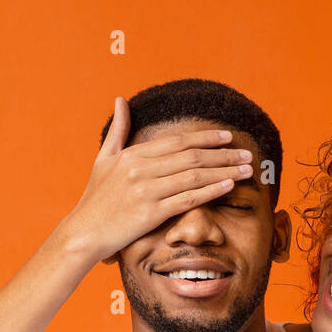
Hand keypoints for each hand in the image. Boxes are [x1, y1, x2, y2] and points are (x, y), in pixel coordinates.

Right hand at [57, 96, 253, 262]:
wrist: (83, 232)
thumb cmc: (95, 198)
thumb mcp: (104, 159)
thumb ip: (118, 130)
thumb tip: (121, 99)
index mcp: (132, 155)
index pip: (177, 141)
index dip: (206, 137)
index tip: (228, 136)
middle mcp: (140, 169)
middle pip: (191, 157)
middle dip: (223, 154)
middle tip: (247, 154)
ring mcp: (146, 191)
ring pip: (194, 176)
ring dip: (225, 171)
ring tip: (246, 169)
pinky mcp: (150, 214)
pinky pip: (188, 199)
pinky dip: (211, 191)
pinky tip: (229, 186)